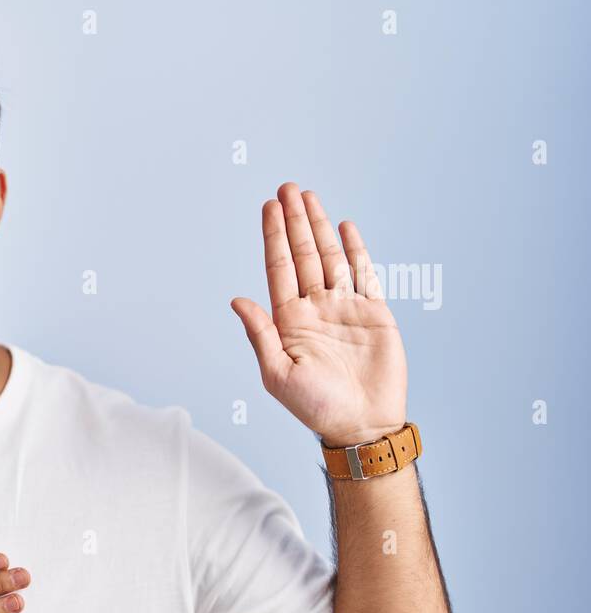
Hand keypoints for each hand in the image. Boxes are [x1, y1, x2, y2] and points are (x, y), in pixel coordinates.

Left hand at [229, 182, 407, 447]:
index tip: (269, 206)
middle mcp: (315, 308)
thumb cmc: (316, 407)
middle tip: (287, 187)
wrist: (362, 424)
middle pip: (303, 254)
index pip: (279, 268)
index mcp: (289, 321)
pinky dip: (355, 250)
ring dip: (320, 227)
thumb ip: (260, 335)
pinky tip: (346, 226)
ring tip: (309, 197)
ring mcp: (345, 308)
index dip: (274, 236)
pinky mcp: (374, 314)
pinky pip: (364, 274)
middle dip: (294, 221)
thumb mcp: (278, 375)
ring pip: (331, 257)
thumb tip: (237, 300)